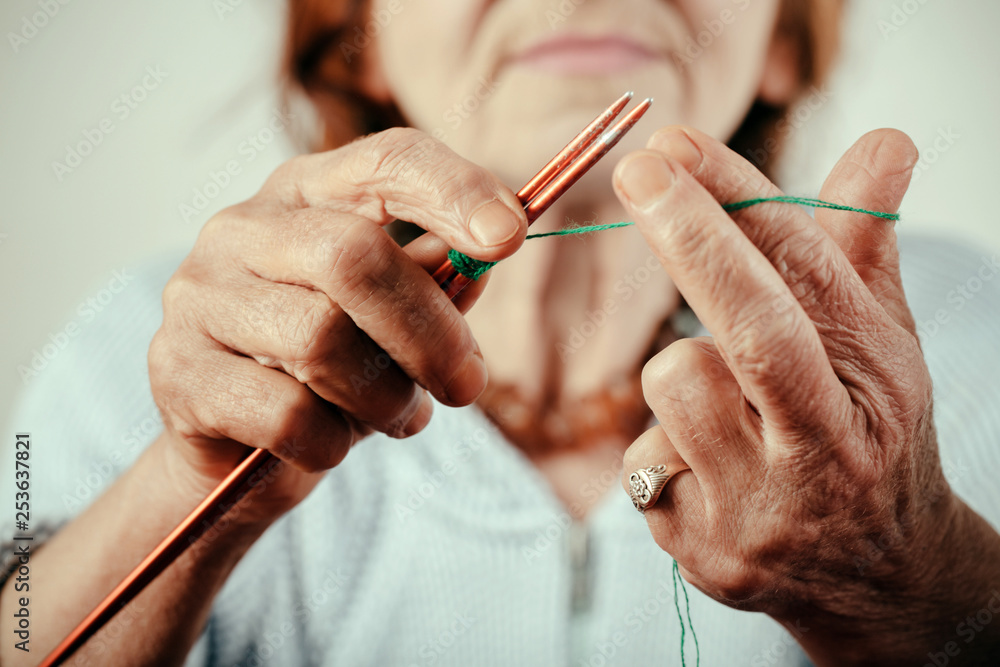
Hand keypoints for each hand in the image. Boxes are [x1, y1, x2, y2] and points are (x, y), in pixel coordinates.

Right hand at [150, 127, 525, 524]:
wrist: (235, 446)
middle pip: (353, 256)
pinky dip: (331, 443)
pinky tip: (332, 445)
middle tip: (467, 385)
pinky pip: (284, 414)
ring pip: (320, 340)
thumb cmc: (331, 369)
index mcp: (309, 193)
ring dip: (386, 398)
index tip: (509, 235)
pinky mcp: (176, 370)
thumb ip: (438, 281)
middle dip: (430, 332)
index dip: (452, 189)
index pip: (384, 161)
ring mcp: (199, 295)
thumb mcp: (394, 319)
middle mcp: (244, 228)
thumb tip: (488, 254)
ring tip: (400, 416)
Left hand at [613, 127, 998, 662]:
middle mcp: (829, 451)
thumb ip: (860, 251)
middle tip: (637, 170)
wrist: (877, 582)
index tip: (674, 145)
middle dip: (692, 240)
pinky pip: (644, 461)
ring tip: (721, 407)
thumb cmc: (865, 439)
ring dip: (680, 374)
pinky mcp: (704, 554)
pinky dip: (665, 452)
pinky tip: (708, 477)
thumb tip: (884, 141)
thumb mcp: (877, 350)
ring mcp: (765, 511)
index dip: (738, 199)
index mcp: (876, 385)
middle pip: (755, 330)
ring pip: (678, 388)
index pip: (809, 272)